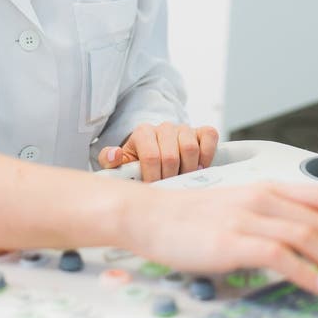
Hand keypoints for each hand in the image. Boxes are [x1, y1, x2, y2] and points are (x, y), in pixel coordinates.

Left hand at [97, 122, 218, 182]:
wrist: (155, 150)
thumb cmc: (138, 160)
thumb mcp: (121, 162)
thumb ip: (109, 159)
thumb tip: (114, 155)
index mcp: (143, 132)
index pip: (151, 156)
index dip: (153, 177)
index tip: (153, 189)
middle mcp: (163, 127)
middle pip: (171, 156)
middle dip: (169, 178)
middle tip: (167, 187)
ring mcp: (183, 128)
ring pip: (190, 148)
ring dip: (188, 170)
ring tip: (182, 179)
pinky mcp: (200, 131)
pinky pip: (209, 137)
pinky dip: (207, 155)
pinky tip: (199, 168)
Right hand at [124, 181, 317, 298]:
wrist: (150, 215)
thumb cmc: (191, 216)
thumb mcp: (236, 207)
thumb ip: (269, 216)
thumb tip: (304, 238)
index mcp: (264, 188)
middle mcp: (260, 198)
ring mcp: (247, 218)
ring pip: (307, 237)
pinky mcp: (233, 242)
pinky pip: (281, 256)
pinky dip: (307, 273)